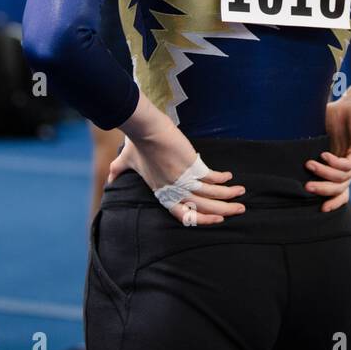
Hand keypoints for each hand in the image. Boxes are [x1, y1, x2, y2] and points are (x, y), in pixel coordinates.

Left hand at [109, 129, 244, 226]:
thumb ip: (117, 171)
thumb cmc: (135, 143)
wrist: (146, 129)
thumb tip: (108, 178)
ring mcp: (184, 180)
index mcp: (161, 192)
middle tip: (238, 210)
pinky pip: (212, 178)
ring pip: (212, 196)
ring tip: (242, 196)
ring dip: (229, 197)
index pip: (183, 215)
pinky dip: (223, 180)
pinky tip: (231, 178)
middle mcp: (174, 190)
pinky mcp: (193, 166)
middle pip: (203, 208)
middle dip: (223, 211)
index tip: (215, 219)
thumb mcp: (125, 161)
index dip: (201, 220)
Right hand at [308, 96, 350, 211]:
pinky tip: (323, 155)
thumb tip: (282, 149)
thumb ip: (306, 145)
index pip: (340, 192)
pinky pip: (347, 164)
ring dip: (323, 174)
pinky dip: (333, 163)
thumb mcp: (318, 136)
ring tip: (309, 164)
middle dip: (321, 190)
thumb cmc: (336, 117)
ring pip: (341, 178)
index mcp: (340, 167)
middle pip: (338, 189)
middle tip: (306, 187)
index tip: (319, 209)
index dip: (332, 202)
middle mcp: (350, 168)